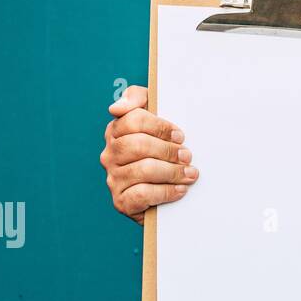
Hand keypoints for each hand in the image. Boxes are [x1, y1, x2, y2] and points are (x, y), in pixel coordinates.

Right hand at [99, 85, 197, 223]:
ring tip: (190, 174)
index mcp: (116, 131)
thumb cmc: (163, 146)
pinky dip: (166, 191)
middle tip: (188, 156)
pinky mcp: (121, 202)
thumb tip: (116, 107)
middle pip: (138, 145)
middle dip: (168, 150)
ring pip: (143, 169)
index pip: (133, 120)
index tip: (180, 135)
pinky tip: (180, 190)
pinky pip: (142, 194)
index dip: (160, 127)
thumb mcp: (155, 115)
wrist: (167, 192)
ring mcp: (114, 179)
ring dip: (173, 171)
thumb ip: (137, 98)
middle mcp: (110, 154)